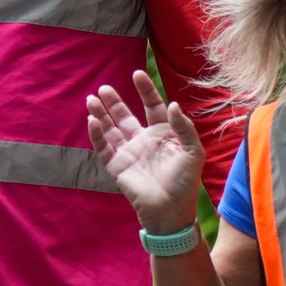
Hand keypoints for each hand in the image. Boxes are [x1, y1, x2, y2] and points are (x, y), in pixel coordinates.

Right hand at [86, 70, 202, 233]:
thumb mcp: (193, 152)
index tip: (137, 74)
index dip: (145, 90)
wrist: (171, 211)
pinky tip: (92, 121)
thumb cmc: (186, 183)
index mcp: (163, 134)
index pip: (152, 106)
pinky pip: (104, 148)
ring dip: (101, 114)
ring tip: (92, 99)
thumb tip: (172, 104)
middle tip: (104, 87)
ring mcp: (129, 153)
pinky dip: (97, 135)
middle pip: (125, 116)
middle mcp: (144, 140)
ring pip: (111, 129)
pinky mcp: (117, 167)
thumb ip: (184, 127)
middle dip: (115, 102)